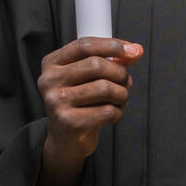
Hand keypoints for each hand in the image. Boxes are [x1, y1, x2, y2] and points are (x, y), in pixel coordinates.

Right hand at [37, 36, 142, 175]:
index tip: (133, 50)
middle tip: (126, 82)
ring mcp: (57, 102)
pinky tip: (113, 114)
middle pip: (97, 64)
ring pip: (105, 88)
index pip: (85, 45)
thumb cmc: (80, 103)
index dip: (113, 45)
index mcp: (52, 63)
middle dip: (120, 73)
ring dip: (122, 94)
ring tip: (120, 99)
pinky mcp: (69, 123)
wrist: (65, 140)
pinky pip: (107, 111)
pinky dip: (118, 112)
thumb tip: (136, 50)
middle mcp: (49, 81)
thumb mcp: (90, 77)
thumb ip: (112, 60)